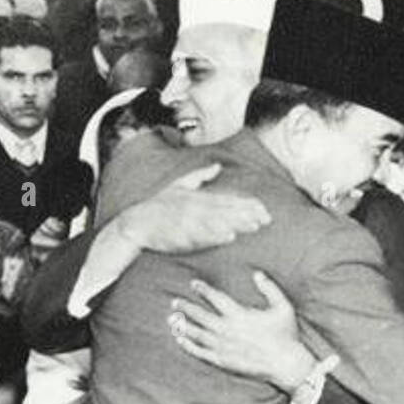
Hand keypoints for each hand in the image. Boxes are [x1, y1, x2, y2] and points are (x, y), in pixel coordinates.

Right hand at [118, 164, 271, 253]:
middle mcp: (196, 207)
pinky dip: (215, 235)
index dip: (247, 205)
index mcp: (197, 196)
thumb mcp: (178, 185)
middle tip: (267, 219)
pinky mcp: (181, 235)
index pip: (228, 199)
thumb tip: (216, 166)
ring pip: (218, 222)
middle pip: (227, 210)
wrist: (136, 224)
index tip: (264, 210)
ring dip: (237, 224)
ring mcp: (189, 221)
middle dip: (248, 214)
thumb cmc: (157, 207)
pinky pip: (201, 235)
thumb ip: (199, 175)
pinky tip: (229, 236)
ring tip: (254, 227)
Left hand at [168, 271, 315, 389]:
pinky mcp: (223, 362)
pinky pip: (201, 353)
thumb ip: (270, 288)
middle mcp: (228, 330)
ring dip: (183, 326)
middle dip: (186, 307)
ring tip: (171, 320)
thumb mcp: (283, 307)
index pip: (216, 298)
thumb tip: (257, 273)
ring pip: (197, 334)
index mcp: (240, 315)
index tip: (193, 284)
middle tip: (174, 302)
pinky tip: (180, 340)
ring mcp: (224, 347)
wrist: (286, 364)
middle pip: (201, 316)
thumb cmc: (286, 335)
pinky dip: (189, 346)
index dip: (204, 290)